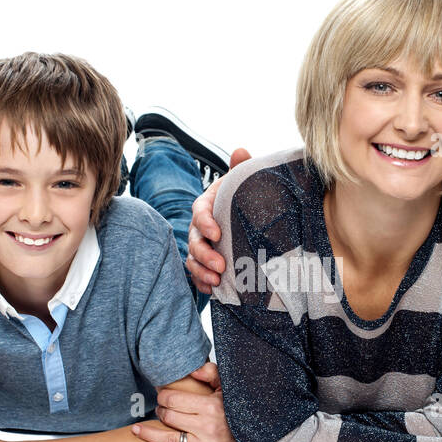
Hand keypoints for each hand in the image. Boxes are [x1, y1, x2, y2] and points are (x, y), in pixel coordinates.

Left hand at [133, 372, 237, 441]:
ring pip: (169, 439)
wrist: (258, 438)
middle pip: (170, 417)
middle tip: (159, 409)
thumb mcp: (229, 388)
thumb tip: (193, 369)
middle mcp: (207, 427)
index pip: (174, 399)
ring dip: (150, 433)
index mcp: (211, 407)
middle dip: (160, 411)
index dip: (163, 395)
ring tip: (137, 429)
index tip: (161, 394)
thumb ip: (211, 373)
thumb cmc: (240, 411)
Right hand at [186, 148, 248, 294]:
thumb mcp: (243, 182)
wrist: (248, 215)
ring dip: (202, 272)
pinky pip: (198, 274)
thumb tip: (241, 150)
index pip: (200, 212)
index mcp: (208, 204)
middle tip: (221, 266)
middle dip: (205, 254)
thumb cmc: (244, 197)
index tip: (217, 234)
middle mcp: (200, 226)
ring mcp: (201, 245)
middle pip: (194, 240)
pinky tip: (213, 290)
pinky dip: (203, 283)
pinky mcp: (206, 262)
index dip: (205, 223)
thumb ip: (241, 168)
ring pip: (193, 259)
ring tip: (217, 281)